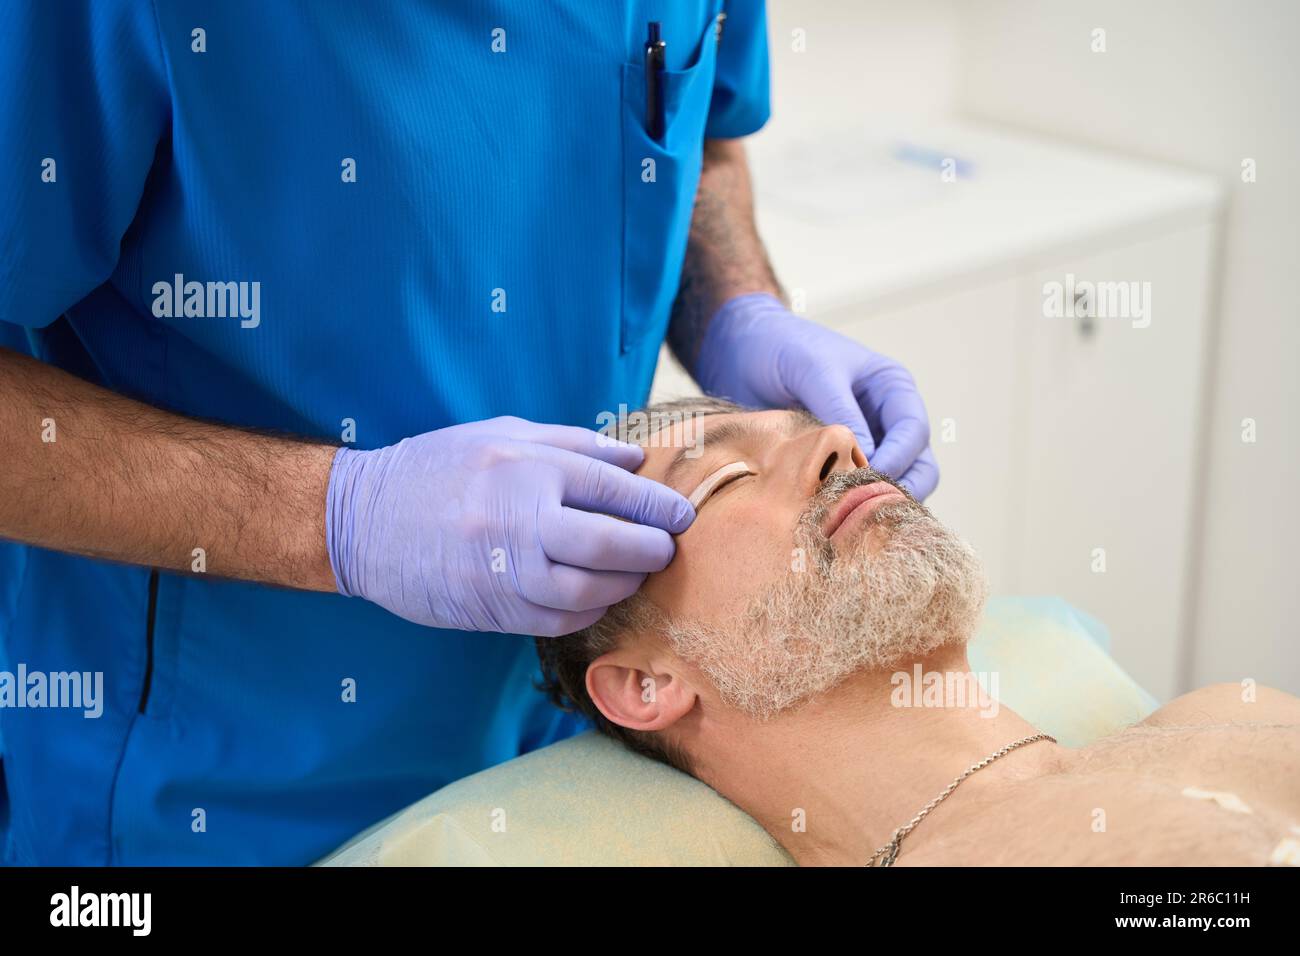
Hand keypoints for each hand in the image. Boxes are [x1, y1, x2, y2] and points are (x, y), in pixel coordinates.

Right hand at [325, 417, 693, 635]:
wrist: (363, 521)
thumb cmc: (438, 469)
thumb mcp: (501, 436)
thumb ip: (573, 445)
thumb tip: (635, 459)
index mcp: (522, 467)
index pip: (611, 488)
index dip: (657, 504)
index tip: (682, 515)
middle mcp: (515, 518)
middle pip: (608, 544)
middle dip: (650, 550)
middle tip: (666, 549)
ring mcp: (501, 570)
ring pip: (587, 590)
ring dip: (624, 585)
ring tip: (635, 573)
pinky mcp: (490, 609)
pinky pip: (558, 619)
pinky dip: (589, 610)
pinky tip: (598, 595)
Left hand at [695, 293, 938, 498]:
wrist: (744, 349)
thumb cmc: (784, 347)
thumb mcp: (815, 370)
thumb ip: (841, 410)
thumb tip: (867, 455)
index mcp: (891, 388)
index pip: (913, 430)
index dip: (899, 457)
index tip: (870, 477)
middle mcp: (885, 418)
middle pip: (917, 464)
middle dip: (899, 487)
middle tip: (865, 506)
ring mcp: (863, 442)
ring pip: (891, 482)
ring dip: (874, 499)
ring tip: (844, 510)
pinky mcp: (836, 461)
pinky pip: (853, 487)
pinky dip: (848, 500)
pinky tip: (825, 507)